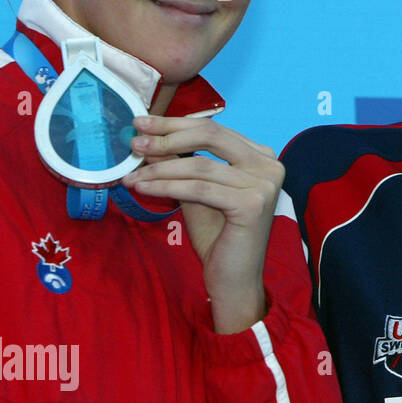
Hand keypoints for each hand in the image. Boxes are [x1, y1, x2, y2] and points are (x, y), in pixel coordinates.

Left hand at [122, 116, 284, 333]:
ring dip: (158, 168)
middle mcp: (269, 165)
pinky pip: (198, 188)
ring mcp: (264, 184)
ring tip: (131, 175)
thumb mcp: (195, 192)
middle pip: (211, 136)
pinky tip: (142, 188)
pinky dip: (165, 186)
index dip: (175, 124)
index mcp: (261, 157)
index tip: (141, 123)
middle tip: (134, 142)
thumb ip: (179, 166)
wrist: (234, 278)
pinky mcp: (253, 204)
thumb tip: (149, 140)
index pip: (215, 129)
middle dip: (166, 137)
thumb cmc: (218, 236)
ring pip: (199, 165)